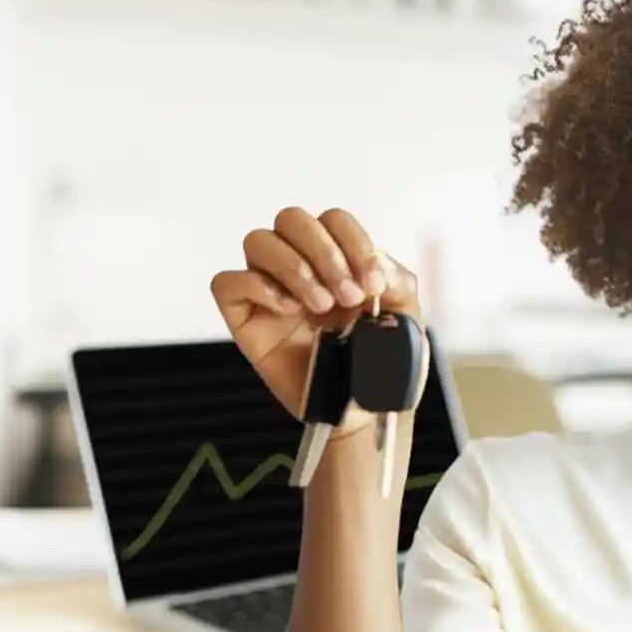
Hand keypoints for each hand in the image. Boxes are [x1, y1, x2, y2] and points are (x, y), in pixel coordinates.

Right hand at [210, 207, 421, 437]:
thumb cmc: (380, 363)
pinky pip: (227, 282)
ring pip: (258, 241)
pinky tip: (288, 312)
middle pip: (292, 219)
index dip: (354, 243)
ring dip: (295, 268)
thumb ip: (395, 279)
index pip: (333, 220)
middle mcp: (301, 267)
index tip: (373, 285)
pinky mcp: (245, 319)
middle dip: (323, 252)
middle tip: (346, 297)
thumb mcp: (404, 316)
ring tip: (321, 306)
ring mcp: (270, 291)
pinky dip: (257, 286)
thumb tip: (373, 262)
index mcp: (338, 260)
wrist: (361, 412)